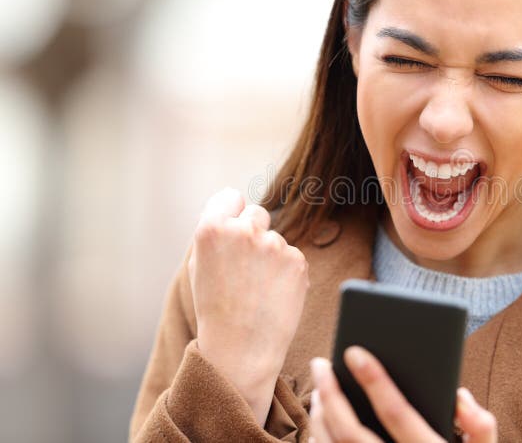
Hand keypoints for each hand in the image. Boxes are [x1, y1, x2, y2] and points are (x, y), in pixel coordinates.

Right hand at [188, 187, 309, 425]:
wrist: (240, 350)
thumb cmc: (215, 308)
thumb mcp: (200, 266)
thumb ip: (217, 233)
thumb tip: (234, 206)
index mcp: (212, 229)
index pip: (230, 196)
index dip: (233, 212)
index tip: (234, 227)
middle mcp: (243, 230)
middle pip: (257, 213)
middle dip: (254, 232)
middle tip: (246, 268)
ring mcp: (273, 244)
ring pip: (276, 239)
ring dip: (271, 257)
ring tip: (257, 290)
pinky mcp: (297, 260)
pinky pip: (293, 257)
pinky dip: (287, 274)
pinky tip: (274, 296)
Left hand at [309, 346, 496, 441]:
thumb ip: (481, 427)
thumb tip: (459, 396)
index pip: (397, 413)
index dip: (374, 380)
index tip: (354, 351)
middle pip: (351, 432)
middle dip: (331, 393)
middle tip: (321, 363)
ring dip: (320, 416)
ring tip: (319, 388)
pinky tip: (320, 424)